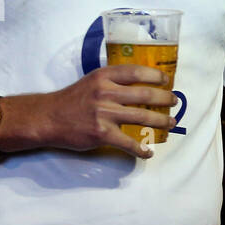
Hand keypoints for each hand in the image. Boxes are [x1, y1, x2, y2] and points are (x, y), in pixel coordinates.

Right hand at [41, 65, 176, 157]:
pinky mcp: (101, 134)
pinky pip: (128, 143)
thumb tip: (142, 84)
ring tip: (171, 123)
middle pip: (145, 95)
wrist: (49, 117)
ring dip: (161, 121)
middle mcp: (106, 92)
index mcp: (105, 76)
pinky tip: (149, 152)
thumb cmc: (73, 98)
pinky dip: (141, 149)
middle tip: (175, 102)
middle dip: (165, 99)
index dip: (155, 76)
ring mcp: (104, 114)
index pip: (137, 72)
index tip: (166, 81)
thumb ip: (114, 80)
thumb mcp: (92, 80)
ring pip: (142, 117)